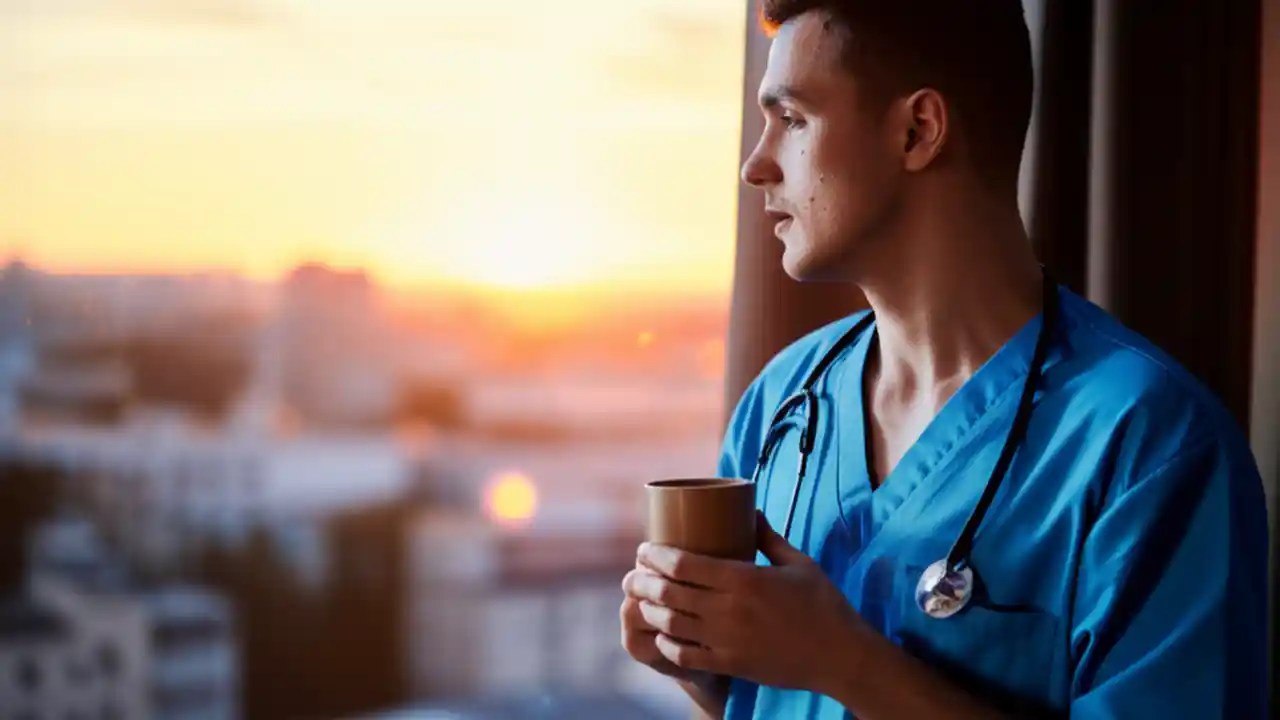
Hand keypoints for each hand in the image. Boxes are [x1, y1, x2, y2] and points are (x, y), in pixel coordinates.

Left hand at [626, 511, 873, 695]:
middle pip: (668, 593)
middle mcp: (729, 610)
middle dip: (643, 581)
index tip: (644, 548)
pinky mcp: (730, 664)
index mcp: (744, 579)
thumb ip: (769, 537)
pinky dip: (667, 643)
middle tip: (633, 574)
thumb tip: (750, 510)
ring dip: (649, 610)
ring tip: (642, 600)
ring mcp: (727, 640)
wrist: (840, 657)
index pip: (683, 563)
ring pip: (670, 624)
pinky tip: (663, 633)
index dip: (656, 555)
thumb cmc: (824, 605)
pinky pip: (684, 655)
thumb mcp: (799, 563)